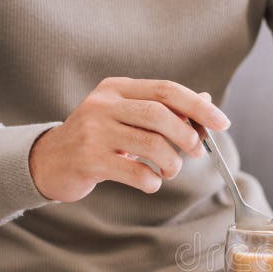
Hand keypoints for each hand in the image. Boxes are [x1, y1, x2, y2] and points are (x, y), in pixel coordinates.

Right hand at [29, 77, 229, 201]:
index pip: (166, 90)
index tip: (223, 123)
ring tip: (170, 171)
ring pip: (150, 143)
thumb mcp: (127, 117)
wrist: (49, 161)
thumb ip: (164, 110)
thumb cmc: (98, 140)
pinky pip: (134, 171)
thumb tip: (205, 103)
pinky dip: (152, 181)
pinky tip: (151, 182)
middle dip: (187, 136)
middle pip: (160, 114)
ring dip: (172, 163)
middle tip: (196, 152)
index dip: (198, 107)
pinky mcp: (88, 159)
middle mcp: (103, 104)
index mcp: (117, 89)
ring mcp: (93, 131)